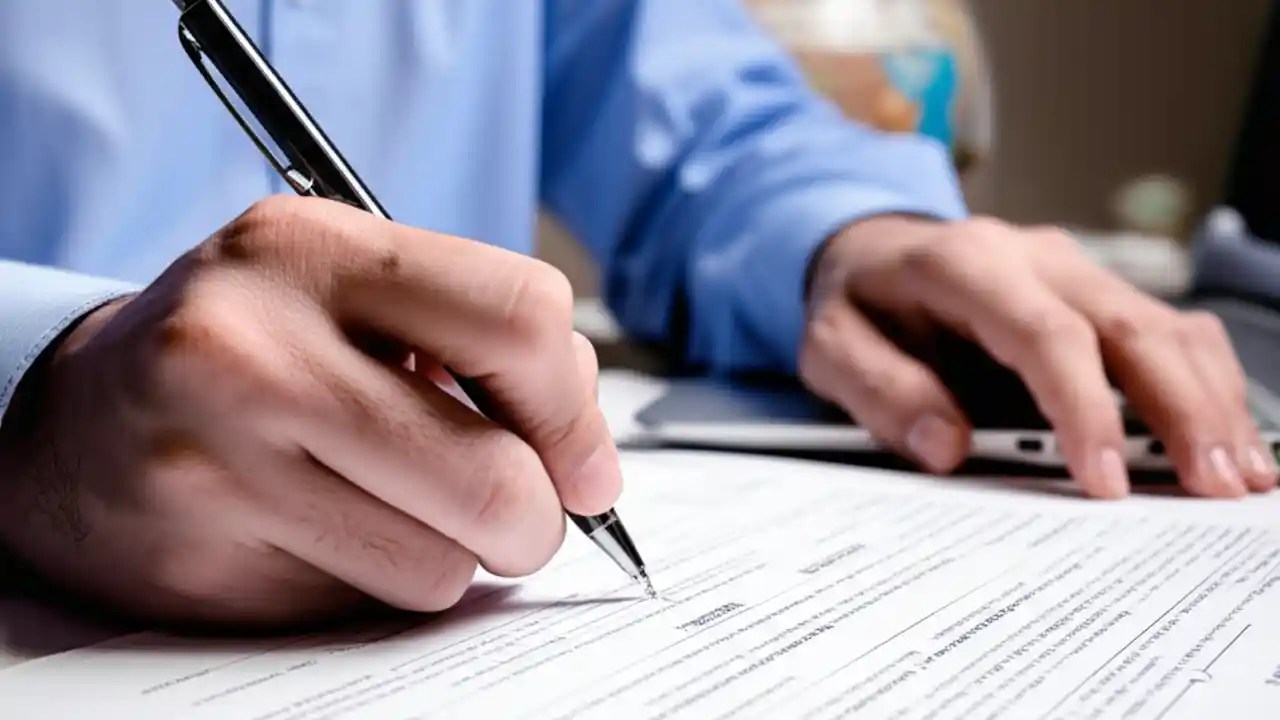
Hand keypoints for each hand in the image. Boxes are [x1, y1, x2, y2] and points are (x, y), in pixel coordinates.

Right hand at [0, 196, 621, 626]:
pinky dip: (379, 581)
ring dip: (451, 555)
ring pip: (441, 563)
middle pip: (497, 475)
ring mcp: (218, 454)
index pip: (521, 318)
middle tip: (521, 517)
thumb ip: (475, 342)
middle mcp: (254, 345)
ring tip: (393, 508)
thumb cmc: (249, 349)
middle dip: (538, 520)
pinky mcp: (200, 550)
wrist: (78, 418)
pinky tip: (326, 532)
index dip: (577, 410)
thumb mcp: (350, 292)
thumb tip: (587, 455)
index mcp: (313, 248)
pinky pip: (369, 601)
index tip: (585, 464)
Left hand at [800, 215, 1277, 498]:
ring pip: (1166, 327)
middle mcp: (1034, 258)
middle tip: (1212, 486)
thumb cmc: (858, 302)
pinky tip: (1223, 437)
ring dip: (1209, 401)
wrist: (872, 252)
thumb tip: (944, 446)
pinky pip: (1169, 332)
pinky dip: (1204, 385)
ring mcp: (1076, 272)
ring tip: (1237, 474)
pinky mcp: (1098, 296)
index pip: (1045, 333)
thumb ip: (878, 390)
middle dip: (1180, 409)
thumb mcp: (830, 346)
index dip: (1083, 408)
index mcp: (965, 264)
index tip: (1104, 482)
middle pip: (1131, 326)